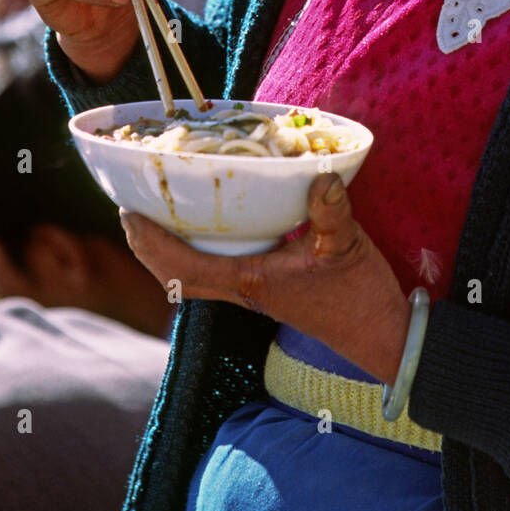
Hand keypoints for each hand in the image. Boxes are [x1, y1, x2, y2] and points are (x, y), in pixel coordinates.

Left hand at [121, 174, 411, 385]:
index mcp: (251, 282)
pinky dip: (199, 252)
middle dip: (148, 246)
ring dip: (169, 251)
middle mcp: (244, 290)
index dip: (152, 243)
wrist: (380, 336)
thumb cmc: (358, 297)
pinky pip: (218, 272)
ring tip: (157, 216)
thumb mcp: (344, 247)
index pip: (184, 268)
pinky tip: (208, 229)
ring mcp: (254, 293)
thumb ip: (330, 213)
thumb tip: (322, 174)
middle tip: (130, 209)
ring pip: (194, 277)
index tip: (128, 213)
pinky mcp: (268, 290)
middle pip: (177, 276)